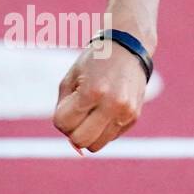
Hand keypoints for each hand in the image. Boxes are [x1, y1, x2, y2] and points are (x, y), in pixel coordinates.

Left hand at [52, 36, 148, 153]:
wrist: (127, 48)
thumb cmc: (93, 62)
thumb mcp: (70, 79)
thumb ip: (63, 108)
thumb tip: (72, 144)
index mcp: (92, 91)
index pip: (64, 124)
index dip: (59, 117)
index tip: (66, 104)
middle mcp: (112, 104)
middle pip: (80, 141)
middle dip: (71, 131)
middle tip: (75, 113)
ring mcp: (126, 113)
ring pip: (96, 145)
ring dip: (87, 134)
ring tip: (88, 114)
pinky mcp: (134, 118)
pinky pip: (110, 138)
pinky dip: (101, 130)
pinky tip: (102, 111)